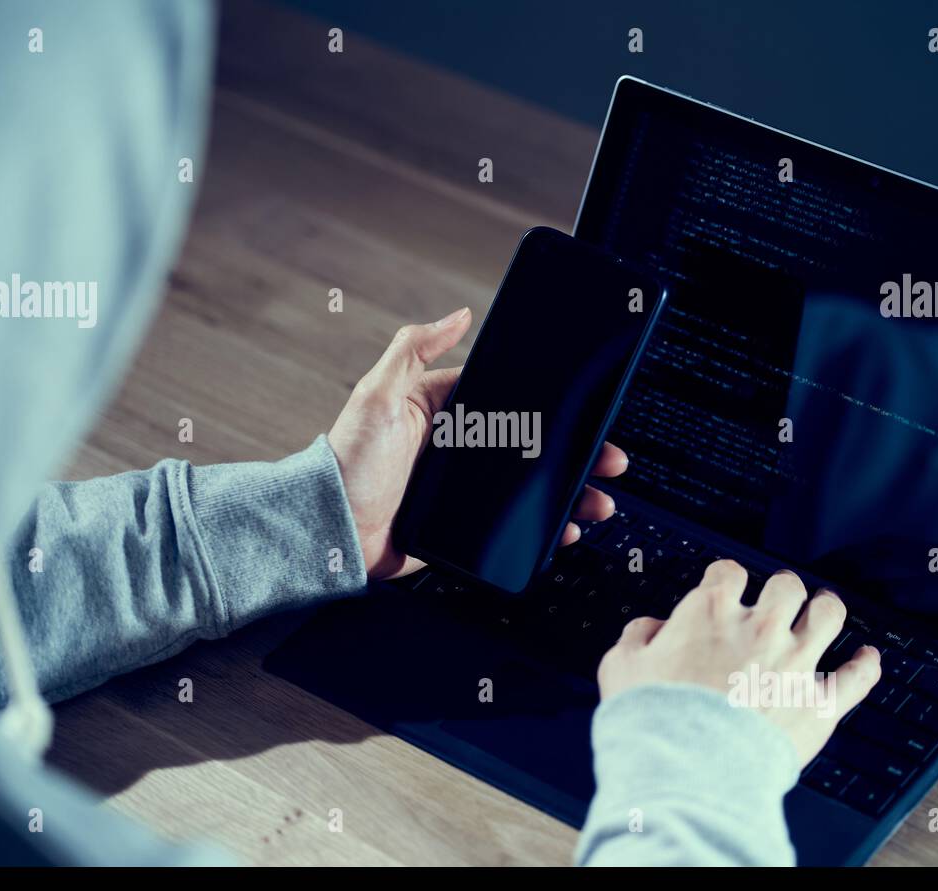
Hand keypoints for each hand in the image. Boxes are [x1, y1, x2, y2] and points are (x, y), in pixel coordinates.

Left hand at [328, 308, 629, 578]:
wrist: (329, 529)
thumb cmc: (345, 462)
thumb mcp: (376, 395)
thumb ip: (413, 348)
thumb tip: (458, 314)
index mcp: (445, 412)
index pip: (510, 402)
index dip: (550, 406)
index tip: (584, 409)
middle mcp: (459, 449)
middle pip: (532, 447)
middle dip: (575, 453)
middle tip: (608, 457)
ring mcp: (463, 491)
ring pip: (531, 489)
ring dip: (570, 492)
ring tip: (597, 500)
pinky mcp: (462, 529)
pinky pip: (512, 528)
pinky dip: (544, 528)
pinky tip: (565, 527)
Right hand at [596, 560, 881, 766]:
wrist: (688, 770)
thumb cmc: (653, 721)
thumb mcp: (620, 667)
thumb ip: (638, 637)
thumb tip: (651, 629)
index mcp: (710, 614)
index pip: (729, 572)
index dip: (727, 576)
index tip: (726, 585)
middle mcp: (759, 630)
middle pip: (786, 586)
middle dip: (782, 590)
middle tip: (778, 599)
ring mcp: (795, 664)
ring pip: (829, 616)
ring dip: (826, 610)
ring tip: (823, 611)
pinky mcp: (819, 703)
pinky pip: (856, 677)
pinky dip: (864, 665)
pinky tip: (866, 658)